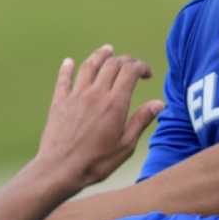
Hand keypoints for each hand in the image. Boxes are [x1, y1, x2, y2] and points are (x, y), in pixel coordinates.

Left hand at [36, 46, 163, 188]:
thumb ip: (141, 121)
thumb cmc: (96, 162)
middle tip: (131, 65)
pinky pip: (63, 79)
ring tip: (107, 50)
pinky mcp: (59, 102)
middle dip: (125, 60)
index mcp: (115, 103)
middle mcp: (96, 93)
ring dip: (100, 55)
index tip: (147, 74)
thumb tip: (158, 103)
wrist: (61, 169)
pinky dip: (66, 69)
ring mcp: (76, 96)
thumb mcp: (125, 145)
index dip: (141, 67)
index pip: (130, 72)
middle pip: (112, 64)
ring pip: (89, 66)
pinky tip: (68, 62)